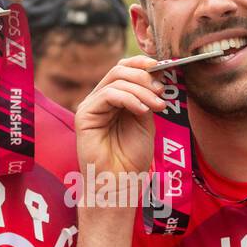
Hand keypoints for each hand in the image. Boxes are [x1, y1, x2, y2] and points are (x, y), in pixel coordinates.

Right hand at [73, 55, 166, 180]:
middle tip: (162, 91)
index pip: (123, 69)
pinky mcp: (84, 115)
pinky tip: (142, 111)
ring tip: (157, 106)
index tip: (163, 67)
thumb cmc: (132, 158)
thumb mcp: (145, 121)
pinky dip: (129, 98)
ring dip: (142, 90)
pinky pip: (108, 94)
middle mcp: (100, 100)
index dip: (141, 63)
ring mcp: (90, 106)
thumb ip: (146, 98)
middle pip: (119, 70)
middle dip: (144, 77)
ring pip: (116, 80)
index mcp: (114, 99)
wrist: (119, 184)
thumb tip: (156, 75)